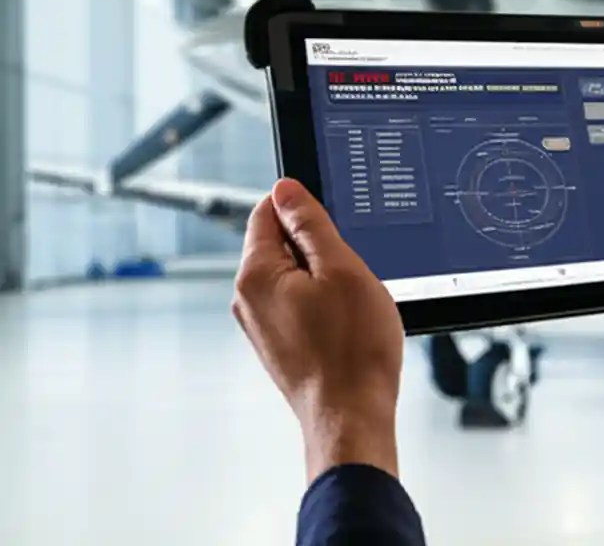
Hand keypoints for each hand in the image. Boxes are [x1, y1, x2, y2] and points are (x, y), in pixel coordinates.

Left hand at [232, 178, 404, 481]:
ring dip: (326, 278)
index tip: (337, 222)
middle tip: (353, 269)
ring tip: (353, 303)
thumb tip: (286, 189)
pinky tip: (347, 324)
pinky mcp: (279, 345)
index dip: (305, 206)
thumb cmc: (353, 350)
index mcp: (256, 274)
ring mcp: (261, 326)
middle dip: (319, 246)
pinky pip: (299, 304)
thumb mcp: (341, 269)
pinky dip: (325, 305)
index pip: (268, 210)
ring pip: (294, 276)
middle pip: (280, 243)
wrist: (352, 415)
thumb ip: (310, 224)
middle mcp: (247, 299)